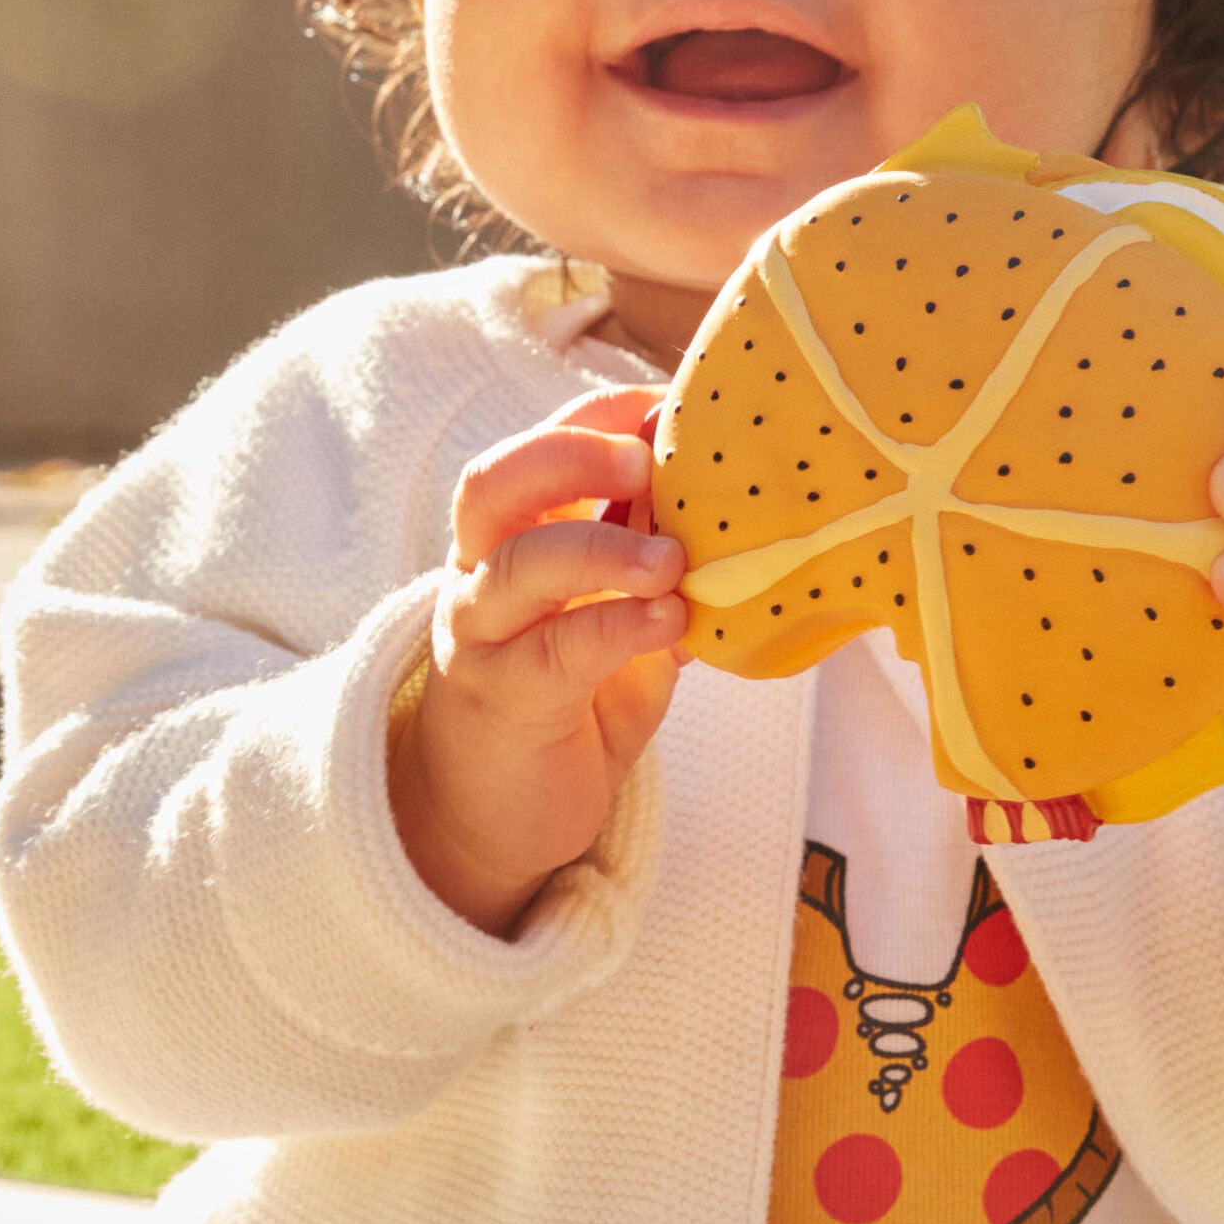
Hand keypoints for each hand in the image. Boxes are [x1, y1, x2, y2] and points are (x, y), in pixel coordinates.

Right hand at [390, 387, 686, 936]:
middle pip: (493, 484)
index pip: (536, 449)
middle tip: (649, 463)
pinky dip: (616, 626)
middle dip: (571, 455)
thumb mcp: (625, 625)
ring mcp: (479, 637)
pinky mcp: (500, 701)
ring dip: (599, 547)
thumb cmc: (571, 707)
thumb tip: (744, 519)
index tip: (669, 404)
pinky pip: (553, 650)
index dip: (597, 414)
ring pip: (514, 563)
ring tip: (672, 558)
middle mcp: (480, 575)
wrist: (500, 819)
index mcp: (510, 541)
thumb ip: (659, 573)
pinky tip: (669, 622)